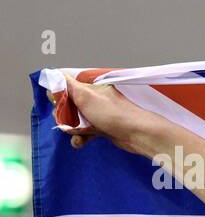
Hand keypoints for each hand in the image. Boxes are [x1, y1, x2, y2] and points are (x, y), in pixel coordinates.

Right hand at [46, 69, 165, 155]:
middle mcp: (95, 99)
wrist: (138, 134)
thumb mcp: (86, 95)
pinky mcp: (104, 129)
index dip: (59, 96)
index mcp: (92, 88)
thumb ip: (68, 84)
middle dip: (64, 115)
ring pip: (77, 120)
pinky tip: (80, 142)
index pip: (67, 87)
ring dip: (72, 129)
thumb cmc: (113, 114)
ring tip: (74, 134)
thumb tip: (53, 74)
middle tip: (66, 121)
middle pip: (69, 105)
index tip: (57, 103)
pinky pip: (86, 132)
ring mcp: (100, 115)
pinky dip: (81, 137)